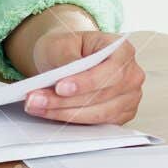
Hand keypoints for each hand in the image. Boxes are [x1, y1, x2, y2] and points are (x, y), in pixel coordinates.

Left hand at [23, 30, 143, 124]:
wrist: (67, 57)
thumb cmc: (68, 47)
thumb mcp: (62, 43)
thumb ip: (68, 58)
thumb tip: (65, 77)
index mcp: (123, 50)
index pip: (111, 71)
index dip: (86, 82)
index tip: (60, 87)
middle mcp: (132, 75)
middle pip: (103, 95)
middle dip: (66, 101)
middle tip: (35, 99)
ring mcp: (129, 98)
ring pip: (98, 113)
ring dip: (64, 113)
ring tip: (36, 106)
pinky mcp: (119, 115)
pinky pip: (96, 123)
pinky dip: (70, 119)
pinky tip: (48, 113)